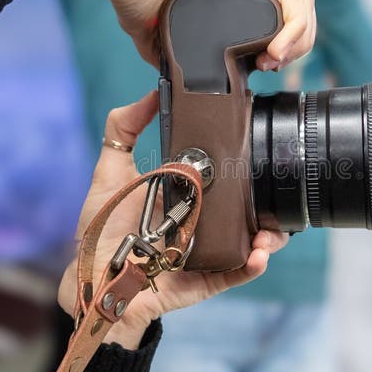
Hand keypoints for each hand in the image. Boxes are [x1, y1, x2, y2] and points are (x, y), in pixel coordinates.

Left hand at [57, 94, 287, 349]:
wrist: (93, 280)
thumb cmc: (101, 229)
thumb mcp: (111, 172)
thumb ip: (124, 130)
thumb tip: (151, 92)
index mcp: (189, 195)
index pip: (227, 177)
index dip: (250, 166)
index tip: (265, 148)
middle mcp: (204, 222)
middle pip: (249, 210)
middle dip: (271, 204)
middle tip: (278, 193)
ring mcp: (207, 252)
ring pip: (251, 242)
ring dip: (271, 237)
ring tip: (271, 233)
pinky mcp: (204, 280)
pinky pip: (234, 273)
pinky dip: (251, 265)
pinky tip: (258, 255)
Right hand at [93, 0, 314, 70]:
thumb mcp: (150, 26)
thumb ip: (167, 48)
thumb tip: (172, 72)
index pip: (274, 21)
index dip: (275, 50)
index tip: (256, 70)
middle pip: (295, 14)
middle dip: (292, 49)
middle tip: (267, 68)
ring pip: (301, 3)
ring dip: (297, 39)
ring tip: (273, 60)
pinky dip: (292, 25)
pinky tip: (276, 47)